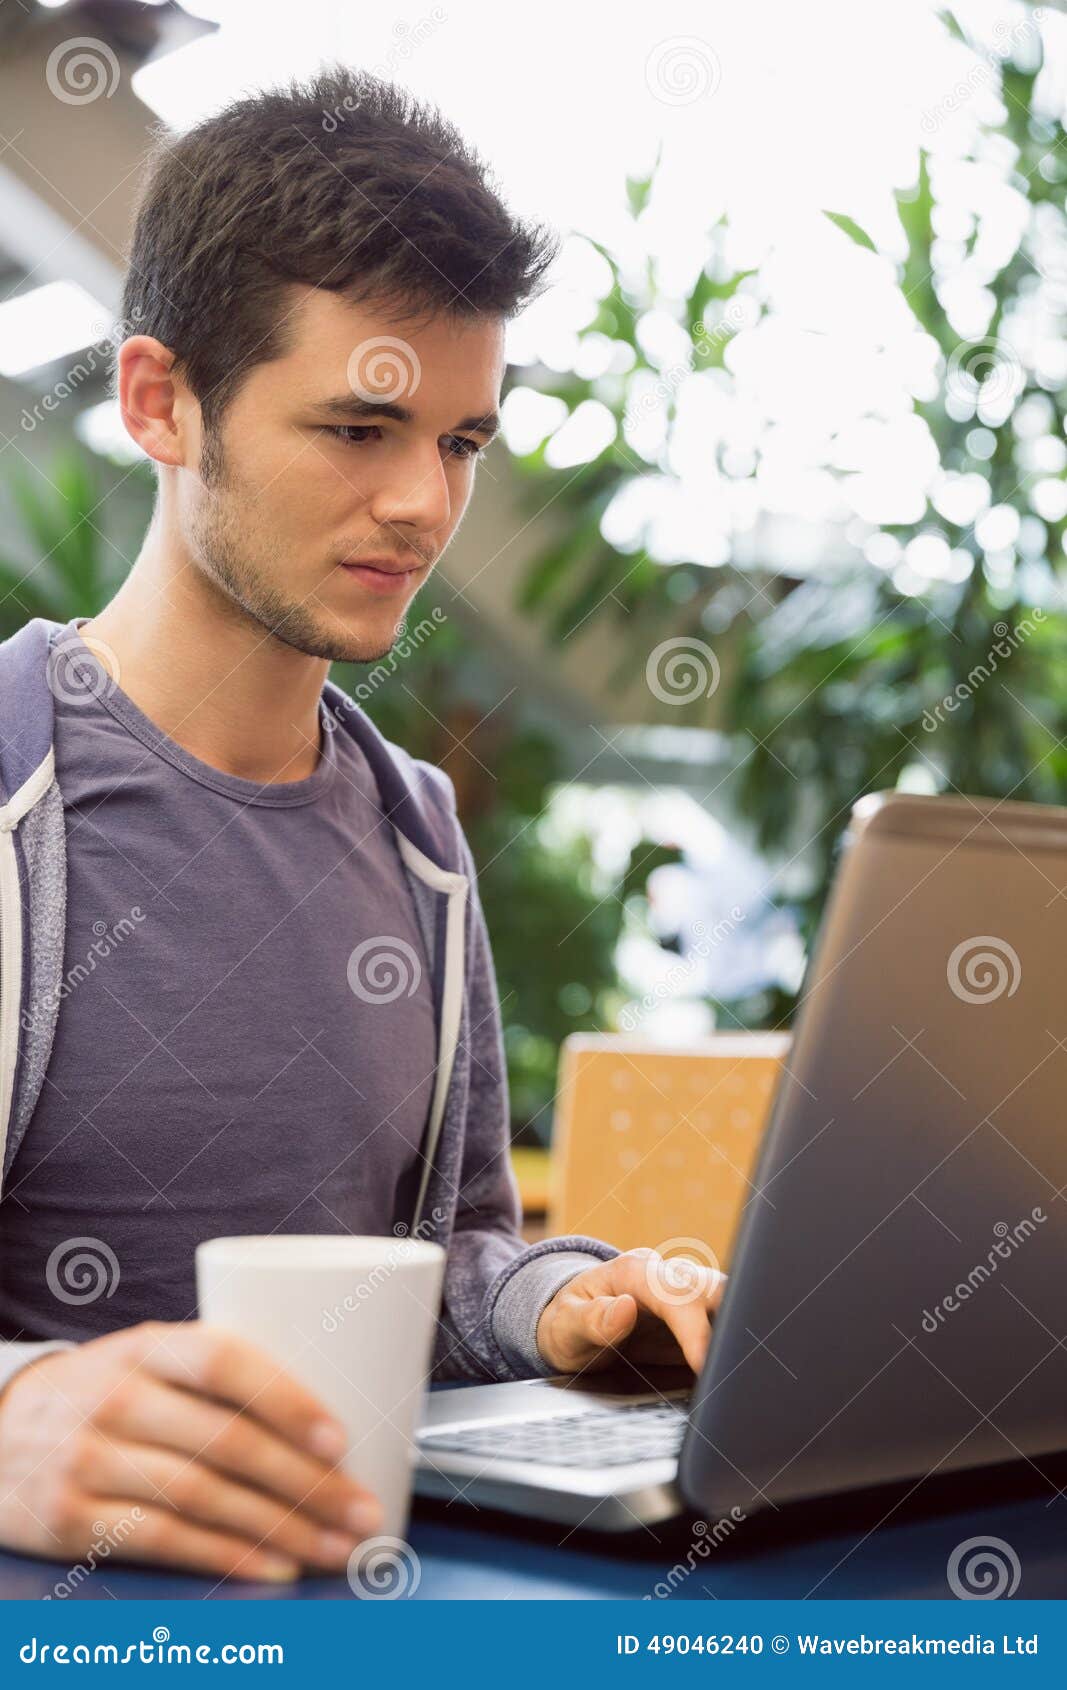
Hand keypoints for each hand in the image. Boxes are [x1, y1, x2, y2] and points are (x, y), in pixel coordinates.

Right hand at [0, 1321, 382, 1581]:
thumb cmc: (98, 1392)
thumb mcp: (144, 1358)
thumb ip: (214, 1372)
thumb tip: (327, 1404)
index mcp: (148, 1346)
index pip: (224, 1361)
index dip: (286, 1400)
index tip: (340, 1437)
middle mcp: (117, 1398)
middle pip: (225, 1441)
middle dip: (306, 1483)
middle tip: (359, 1509)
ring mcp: (91, 1460)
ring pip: (202, 1497)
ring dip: (280, 1527)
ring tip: (332, 1545)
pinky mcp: (73, 1519)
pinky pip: (163, 1540)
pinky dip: (226, 1556)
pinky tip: (272, 1564)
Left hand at [536, 1248, 724, 1375]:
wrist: (570, 1324)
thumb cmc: (567, 1323)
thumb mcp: (565, 1325)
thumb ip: (591, 1319)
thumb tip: (624, 1307)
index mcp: (634, 1272)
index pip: (675, 1294)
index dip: (693, 1328)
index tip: (703, 1362)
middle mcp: (666, 1277)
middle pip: (714, 1289)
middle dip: (733, 1320)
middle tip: (739, 1365)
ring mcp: (684, 1296)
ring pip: (727, 1302)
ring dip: (738, 1331)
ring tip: (745, 1371)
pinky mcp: (695, 1318)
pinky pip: (724, 1324)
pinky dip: (733, 1343)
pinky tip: (736, 1370)